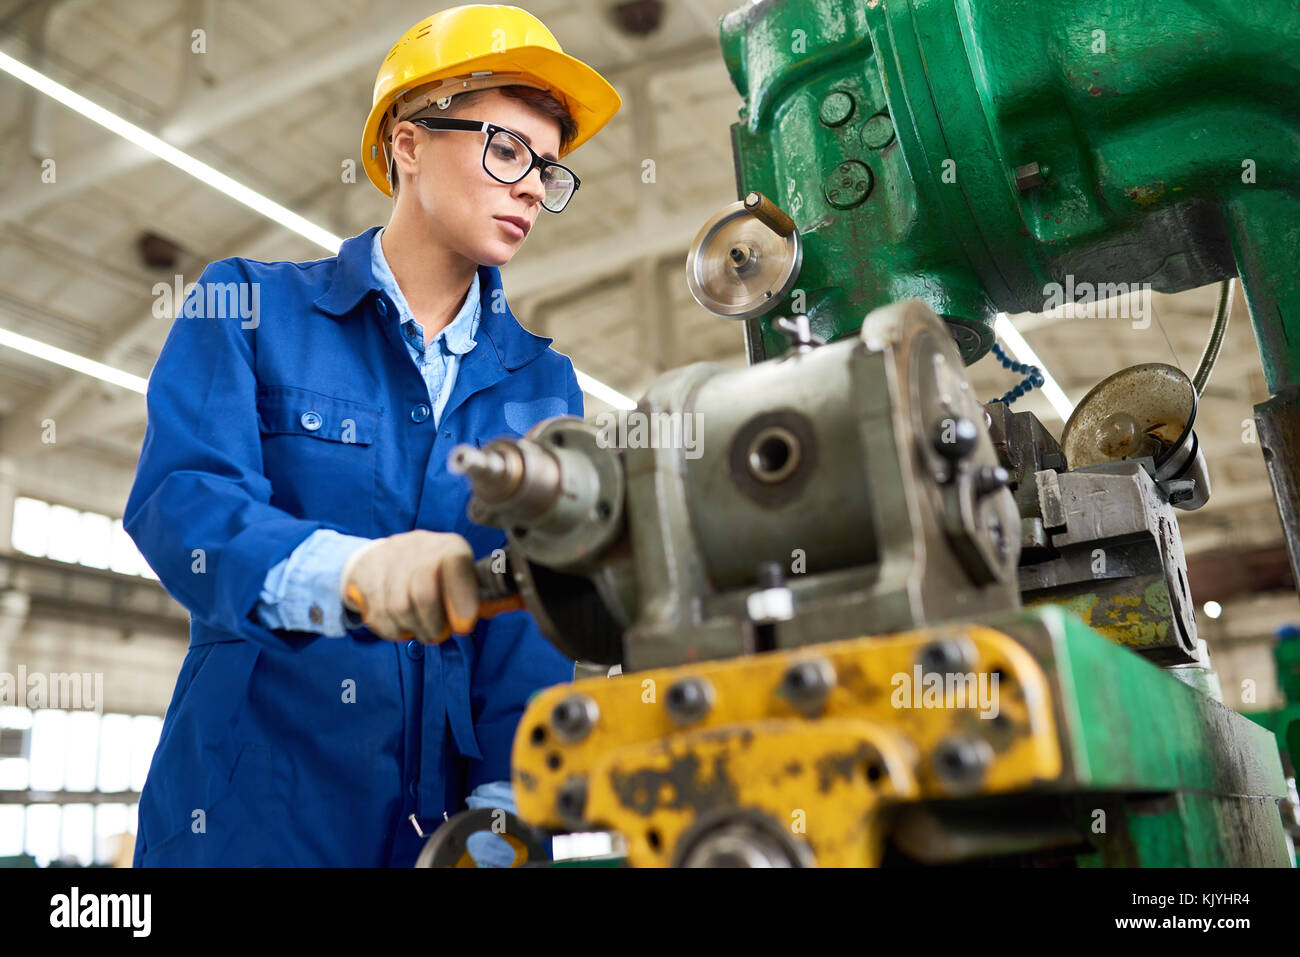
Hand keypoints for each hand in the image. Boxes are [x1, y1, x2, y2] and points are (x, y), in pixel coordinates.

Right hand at [339, 530, 478, 643]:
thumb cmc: (431, 573)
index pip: (456, 564)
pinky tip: (400, 626)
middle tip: (438, 635)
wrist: (380, 556)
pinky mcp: (366, 575)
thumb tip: (481, 615)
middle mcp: (419, 546)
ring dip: (412, 629)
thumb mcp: (457, 576)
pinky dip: (392, 630)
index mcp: (450, 546)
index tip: (463, 626)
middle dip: (432, 625)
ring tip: (420, 631)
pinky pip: (379, 615)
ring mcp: (389, 559)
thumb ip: (470, 594)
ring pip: (399, 608)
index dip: (462, 599)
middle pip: (423, 594)